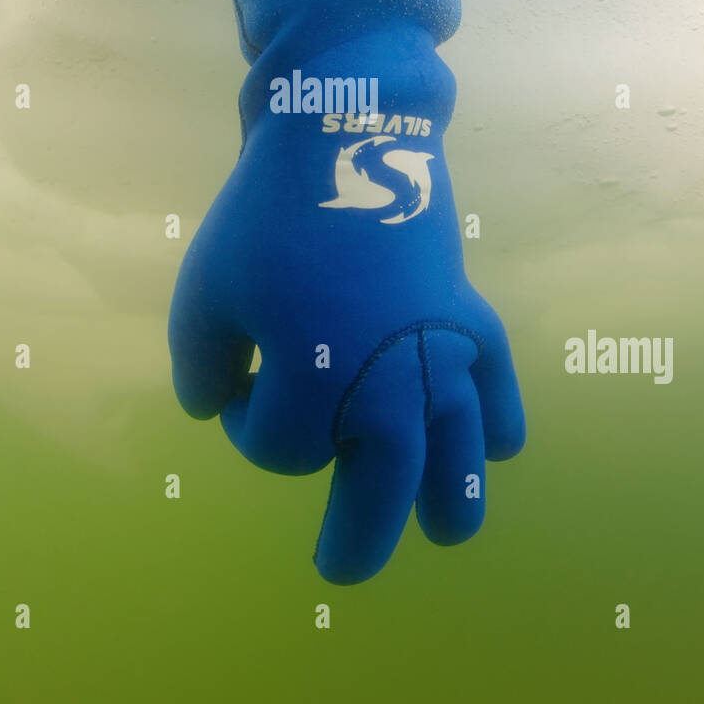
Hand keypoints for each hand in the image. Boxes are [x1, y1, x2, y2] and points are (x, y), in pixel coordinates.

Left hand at [168, 25, 525, 583]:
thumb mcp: (202, 298)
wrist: (345, 133)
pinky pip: (495, 377)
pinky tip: (501, 443)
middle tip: (341, 570)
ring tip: (450, 532)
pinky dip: (500, 412)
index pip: (278, 448)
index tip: (237, 370)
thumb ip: (201, 371)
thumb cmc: (264, 221)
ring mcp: (441, 349)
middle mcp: (392, 386)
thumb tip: (217, 408)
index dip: (246, 419)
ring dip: (453, 492)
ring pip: (454, 445)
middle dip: (358, 531)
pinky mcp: (467, 311)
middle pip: (380, 483)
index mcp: (320, 387)